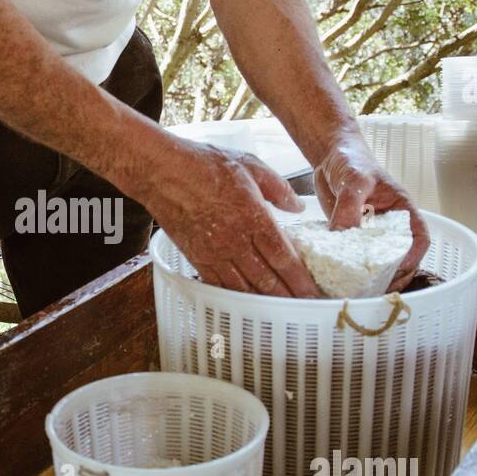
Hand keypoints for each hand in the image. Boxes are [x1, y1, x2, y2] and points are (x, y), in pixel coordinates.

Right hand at [147, 139, 321, 297]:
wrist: (162, 171)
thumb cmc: (204, 164)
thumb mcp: (250, 165)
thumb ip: (278, 188)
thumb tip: (298, 207)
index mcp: (253, 217)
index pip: (283, 257)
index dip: (301, 279)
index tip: (314, 292)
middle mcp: (235, 240)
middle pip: (267, 279)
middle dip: (288, 297)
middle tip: (304, 308)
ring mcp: (214, 252)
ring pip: (244, 287)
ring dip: (264, 302)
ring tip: (281, 312)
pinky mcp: (196, 257)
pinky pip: (220, 284)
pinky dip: (236, 296)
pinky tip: (248, 303)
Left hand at [313, 134, 429, 290]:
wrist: (330, 157)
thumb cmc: (352, 161)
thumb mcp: (355, 179)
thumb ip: (351, 205)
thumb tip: (343, 233)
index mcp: (402, 210)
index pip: (418, 237)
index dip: (414, 256)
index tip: (400, 269)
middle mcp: (388, 225)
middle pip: (400, 256)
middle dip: (393, 275)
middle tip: (377, 289)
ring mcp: (369, 232)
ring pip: (376, 261)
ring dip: (370, 276)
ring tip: (359, 291)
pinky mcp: (349, 236)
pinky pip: (351, 256)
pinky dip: (347, 268)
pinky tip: (339, 279)